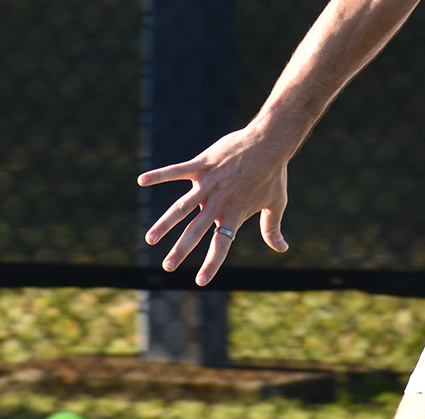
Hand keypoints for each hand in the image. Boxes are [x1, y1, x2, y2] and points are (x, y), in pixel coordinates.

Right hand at [138, 125, 290, 285]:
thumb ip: (272, 229)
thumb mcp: (276, 204)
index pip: (221, 244)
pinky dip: (159, 175)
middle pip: (196, 230)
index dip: (211, 263)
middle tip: (167, 267)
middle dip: (180, 250)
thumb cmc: (273, 174)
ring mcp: (209, 183)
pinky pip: (177, 170)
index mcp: (234, 213)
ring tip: (150, 238)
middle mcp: (219, 201)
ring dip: (165, 223)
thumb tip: (282, 249)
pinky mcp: (203, 164)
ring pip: (182, 206)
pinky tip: (142, 180)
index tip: (200, 281)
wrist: (269, 142)